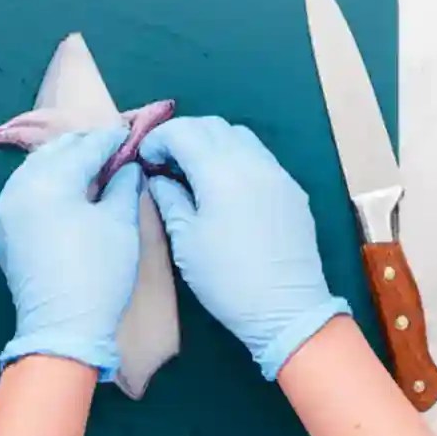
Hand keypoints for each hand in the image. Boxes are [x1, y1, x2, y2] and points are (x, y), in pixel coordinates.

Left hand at [0, 128, 141, 379]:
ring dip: (63, 163)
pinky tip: (69, 193)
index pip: (85, 147)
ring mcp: (7, 211)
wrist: (63, 329)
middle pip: (55, 152)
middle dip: (84, 147)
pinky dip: (48, 184)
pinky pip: (27, 192)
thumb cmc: (97, 273)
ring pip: (36, 170)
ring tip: (92, 168)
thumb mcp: (120, 223)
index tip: (130, 133)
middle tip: (113, 149)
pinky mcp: (6, 232)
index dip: (111, 139)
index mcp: (48, 180)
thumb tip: (128, 166)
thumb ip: (124, 185)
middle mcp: (19, 187)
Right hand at [139, 117, 347, 379]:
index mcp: (221, 172)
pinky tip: (225, 185)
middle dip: (184, 135)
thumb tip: (158, 177)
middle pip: (213, 126)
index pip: (184, 131)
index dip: (158, 139)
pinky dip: (236, 157)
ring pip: (240, 136)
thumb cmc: (227, 280)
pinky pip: (259, 157)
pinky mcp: (292, 189)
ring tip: (195, 170)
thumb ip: (169, 199)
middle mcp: (252, 162)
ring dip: (212, 143)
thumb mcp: (186, 241)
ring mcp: (277, 173)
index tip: (145, 158)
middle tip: (165, 161)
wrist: (286, 309)